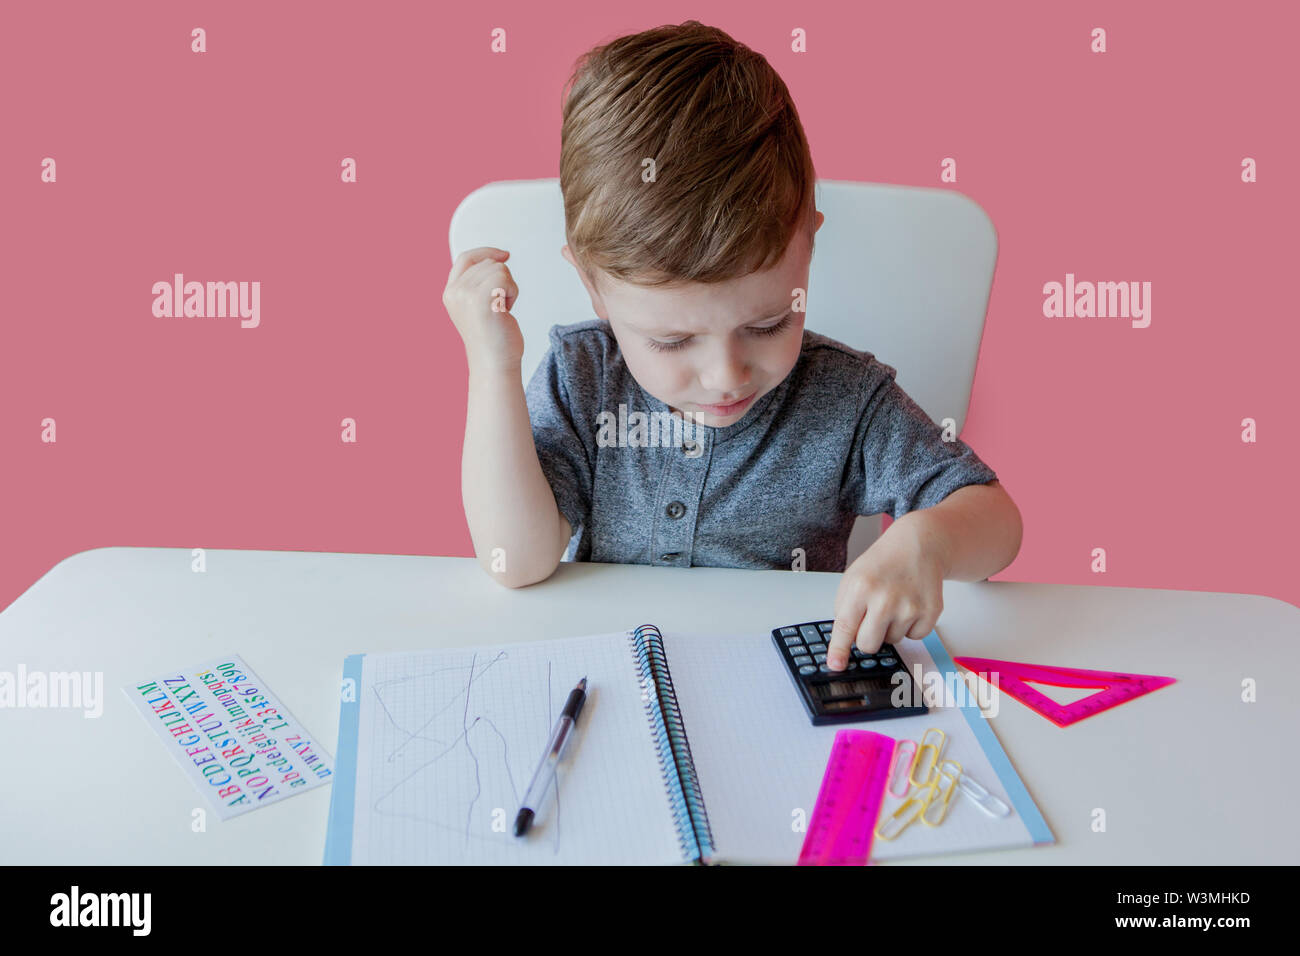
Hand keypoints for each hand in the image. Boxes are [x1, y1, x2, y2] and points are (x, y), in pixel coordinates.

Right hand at [442, 246, 523, 371]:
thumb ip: (477, 284)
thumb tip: (495, 259)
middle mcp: (455, 291)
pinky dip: (513, 293)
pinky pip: (506, 278)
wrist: (494, 364)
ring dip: (509, 288)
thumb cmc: (493, 339)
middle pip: (488, 262)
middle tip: (499, 307)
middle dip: (503, 281)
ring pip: (499, 269)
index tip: (505, 255)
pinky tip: (506, 311)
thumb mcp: (477, 307)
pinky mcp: (481, 299)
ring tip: (501, 311)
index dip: (486, 252)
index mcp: (450, 293)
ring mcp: (466, 294)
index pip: (466, 258)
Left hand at [826, 513, 945, 669]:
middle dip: (867, 637)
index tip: (836, 665)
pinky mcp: (931, 612)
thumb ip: (845, 609)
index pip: (845, 627)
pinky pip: (914, 637)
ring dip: (891, 628)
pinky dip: (911, 626)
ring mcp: (910, 607)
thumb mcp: (853, 578)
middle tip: (872, 617)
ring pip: (892, 641)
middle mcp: (886, 599)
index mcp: (861, 588)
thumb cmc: (883, 564)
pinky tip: (910, 604)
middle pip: (868, 645)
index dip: (839, 650)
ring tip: (895, 601)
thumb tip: (846, 641)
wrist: (919, 546)